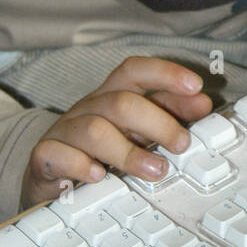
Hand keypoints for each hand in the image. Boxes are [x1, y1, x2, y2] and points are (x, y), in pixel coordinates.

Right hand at [21, 57, 212, 209]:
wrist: (47, 171)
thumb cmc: (99, 147)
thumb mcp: (135, 128)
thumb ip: (168, 113)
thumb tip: (202, 103)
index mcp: (111, 95)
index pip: (135, 70)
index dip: (165, 73)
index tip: (195, 87)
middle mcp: (88, 108)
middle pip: (121, 102)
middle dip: (158, 123)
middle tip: (182, 144)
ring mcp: (65, 131)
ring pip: (94, 130)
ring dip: (129, 152)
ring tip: (155, 170)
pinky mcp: (45, 157)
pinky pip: (58, 155)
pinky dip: (80, 166)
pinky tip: (99, 176)